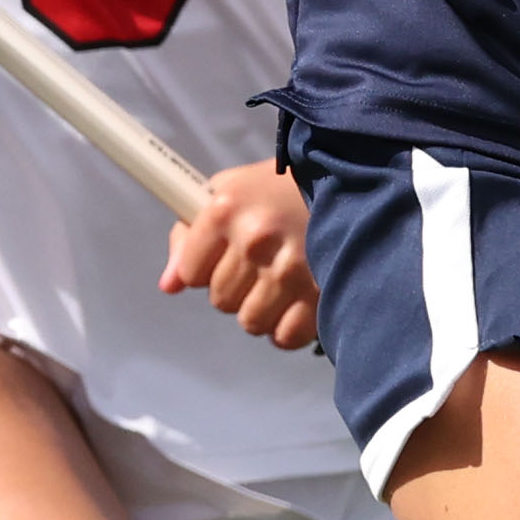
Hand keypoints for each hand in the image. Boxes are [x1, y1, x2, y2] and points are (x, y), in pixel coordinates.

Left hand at [161, 161, 319, 351]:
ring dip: (261, 309)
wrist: (351, 183)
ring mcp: (289, 269)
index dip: (204, 267)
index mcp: (226, 209)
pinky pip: (284, 336)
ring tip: (279, 283)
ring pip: (250, 321)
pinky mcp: (320, 294)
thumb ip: (191, 236)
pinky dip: (287, 327)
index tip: (225, 255)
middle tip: (261, 265)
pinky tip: (296, 303)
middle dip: (236, 287)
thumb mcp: (232, 191)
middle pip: (220, 300)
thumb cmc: (282, 187)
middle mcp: (254, 238)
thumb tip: (168, 286)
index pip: (191, 271)